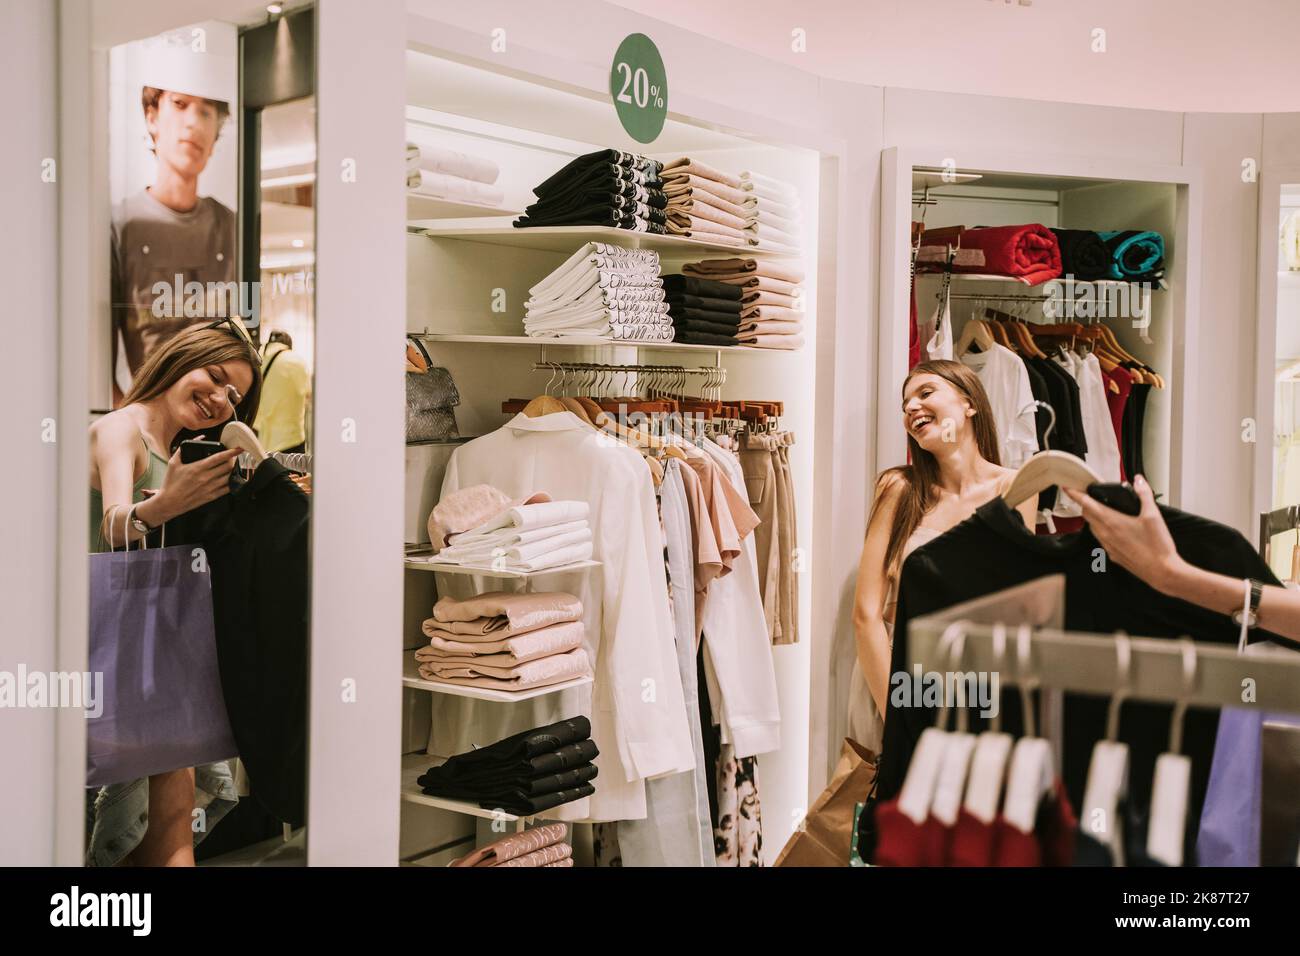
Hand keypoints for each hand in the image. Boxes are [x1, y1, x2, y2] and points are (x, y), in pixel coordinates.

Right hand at [149, 444, 242, 521]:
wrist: (169, 503)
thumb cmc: (171, 482)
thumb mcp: (173, 463)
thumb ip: (183, 448)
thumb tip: (199, 438)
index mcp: (197, 468)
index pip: (219, 457)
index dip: (231, 452)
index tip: (239, 448)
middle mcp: (206, 477)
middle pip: (228, 466)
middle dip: (233, 460)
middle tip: (233, 457)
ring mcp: (210, 488)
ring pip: (230, 477)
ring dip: (234, 470)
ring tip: (233, 467)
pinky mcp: (212, 496)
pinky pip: (228, 488)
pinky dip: (232, 482)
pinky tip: (232, 479)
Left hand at [1064, 475, 1186, 593]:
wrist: (1162, 572)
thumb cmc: (1157, 546)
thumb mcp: (1153, 515)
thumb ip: (1144, 494)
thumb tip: (1138, 480)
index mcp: (1111, 521)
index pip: (1086, 504)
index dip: (1074, 494)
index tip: (1066, 487)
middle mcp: (1104, 534)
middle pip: (1087, 515)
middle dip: (1085, 504)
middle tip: (1088, 496)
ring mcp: (1107, 546)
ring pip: (1092, 527)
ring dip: (1093, 517)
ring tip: (1101, 510)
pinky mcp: (1113, 555)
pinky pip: (1101, 539)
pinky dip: (1101, 530)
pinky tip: (1114, 529)